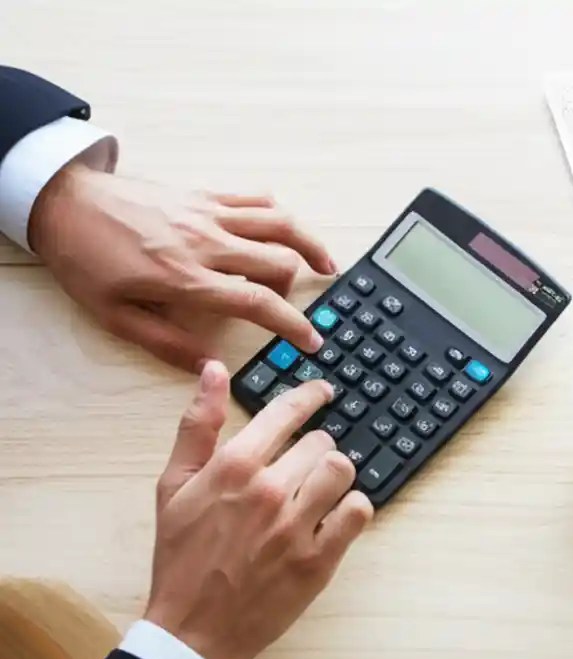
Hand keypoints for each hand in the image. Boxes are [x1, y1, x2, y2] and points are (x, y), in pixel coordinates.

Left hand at [28, 162, 336, 370]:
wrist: (63, 202)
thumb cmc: (86, 259)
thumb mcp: (115, 316)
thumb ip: (167, 343)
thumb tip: (209, 365)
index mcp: (187, 277)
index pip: (259, 302)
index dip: (293, 324)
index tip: (312, 341)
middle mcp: (207, 242)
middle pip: (279, 261)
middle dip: (298, 290)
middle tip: (294, 308)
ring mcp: (209, 213)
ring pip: (280, 223)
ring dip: (309, 244)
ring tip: (325, 263)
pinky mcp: (204, 194)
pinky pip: (257, 198)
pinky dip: (280, 215)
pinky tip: (285, 229)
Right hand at [142, 362, 372, 658]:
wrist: (192, 629)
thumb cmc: (181, 557)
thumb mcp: (174, 486)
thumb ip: (196, 425)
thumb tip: (213, 370)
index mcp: (233, 467)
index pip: (287, 412)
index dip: (310, 396)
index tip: (323, 392)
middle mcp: (269, 490)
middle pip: (321, 442)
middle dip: (314, 449)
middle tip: (303, 467)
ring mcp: (297, 525)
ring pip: (343, 471)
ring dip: (335, 476)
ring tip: (320, 489)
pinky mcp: (320, 558)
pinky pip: (359, 511)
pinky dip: (353, 508)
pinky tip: (336, 515)